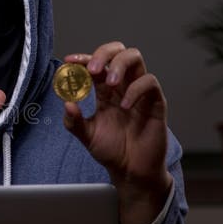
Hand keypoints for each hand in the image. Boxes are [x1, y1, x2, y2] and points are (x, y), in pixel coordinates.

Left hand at [62, 42, 172, 223]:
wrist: (131, 172)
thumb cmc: (112, 151)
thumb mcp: (87, 136)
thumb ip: (74, 122)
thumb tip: (67, 103)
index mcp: (105, 91)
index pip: (95, 65)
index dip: (83, 59)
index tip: (69, 61)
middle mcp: (122, 86)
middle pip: (117, 52)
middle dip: (103, 54)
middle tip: (92, 69)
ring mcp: (139, 92)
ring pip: (135, 59)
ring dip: (120, 64)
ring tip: (110, 80)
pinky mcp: (155, 102)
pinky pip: (149, 83)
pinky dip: (136, 89)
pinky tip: (125, 105)